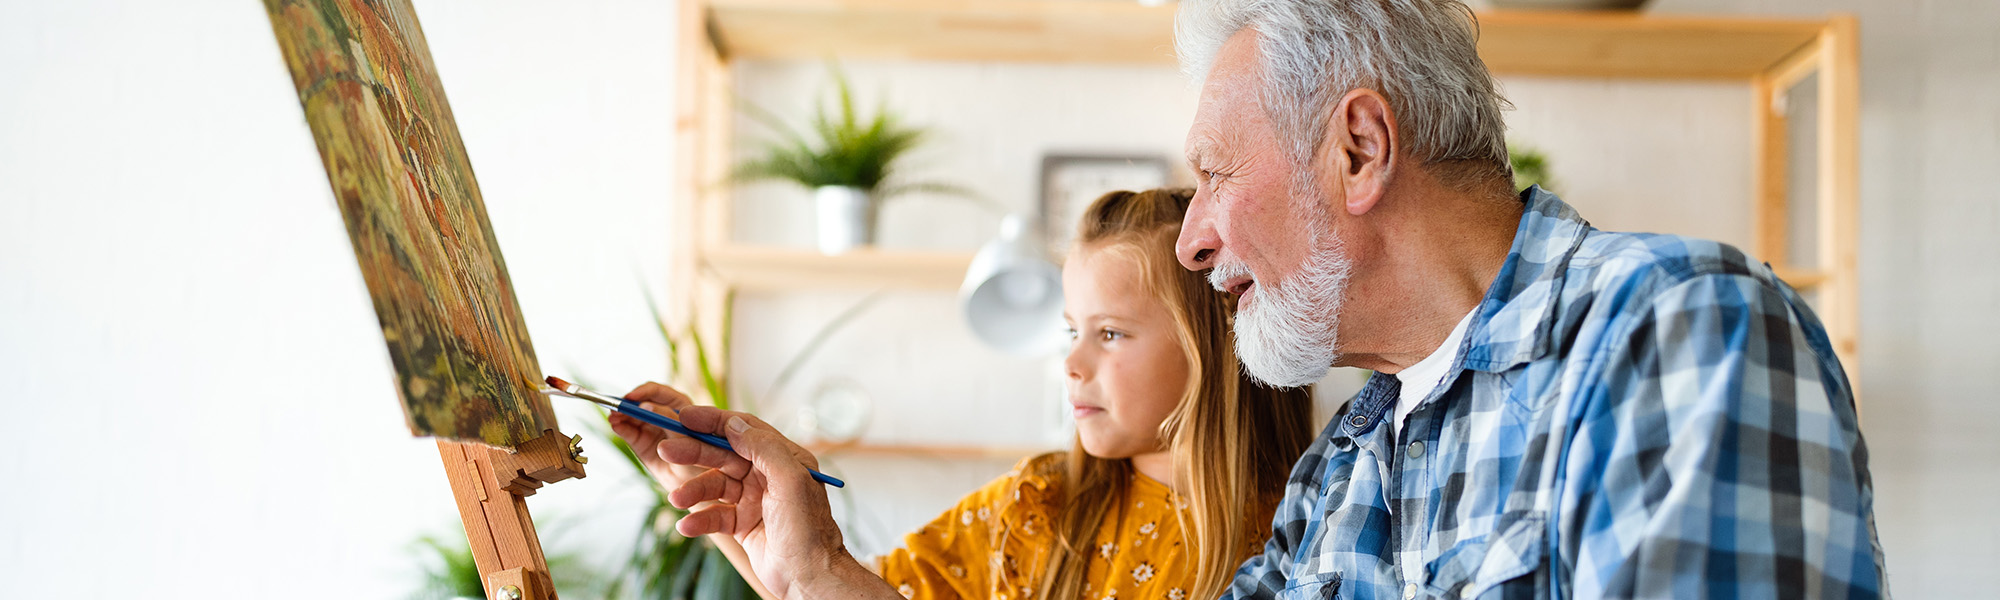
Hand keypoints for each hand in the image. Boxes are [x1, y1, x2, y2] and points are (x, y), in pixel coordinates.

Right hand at [607, 382, 707, 492]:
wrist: (696, 488)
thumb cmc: (702, 461)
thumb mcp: (690, 439)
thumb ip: (669, 421)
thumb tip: (646, 405)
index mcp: (681, 407)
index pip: (660, 393)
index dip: (645, 392)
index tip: (632, 397)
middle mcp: (663, 414)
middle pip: (642, 401)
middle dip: (629, 402)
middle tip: (617, 406)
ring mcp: (651, 428)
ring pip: (633, 415)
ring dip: (621, 413)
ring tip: (613, 416)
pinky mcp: (641, 443)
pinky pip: (629, 431)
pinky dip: (620, 427)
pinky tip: (615, 425)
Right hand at [660, 406, 891, 599]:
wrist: (808, 577)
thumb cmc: (808, 529)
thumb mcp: (791, 481)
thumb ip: (765, 448)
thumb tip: (734, 424)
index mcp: (783, 458)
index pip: (744, 429)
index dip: (713, 421)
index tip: (684, 417)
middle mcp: (767, 475)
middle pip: (723, 455)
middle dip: (693, 451)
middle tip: (665, 449)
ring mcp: (752, 499)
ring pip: (714, 486)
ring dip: (692, 490)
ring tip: (675, 499)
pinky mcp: (741, 523)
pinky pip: (714, 515)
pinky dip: (699, 519)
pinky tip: (686, 525)